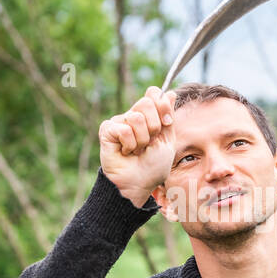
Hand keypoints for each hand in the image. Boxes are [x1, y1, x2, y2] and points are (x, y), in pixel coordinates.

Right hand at [98, 87, 175, 207]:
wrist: (138, 184)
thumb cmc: (152, 167)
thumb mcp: (167, 140)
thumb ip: (168, 117)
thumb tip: (169, 93)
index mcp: (148, 116)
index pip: (153, 93)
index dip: (162, 106)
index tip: (166, 123)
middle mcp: (132, 116)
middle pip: (146, 102)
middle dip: (154, 127)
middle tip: (149, 143)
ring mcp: (119, 122)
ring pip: (136, 117)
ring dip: (141, 140)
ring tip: (136, 151)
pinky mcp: (107, 130)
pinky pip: (124, 129)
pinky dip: (130, 145)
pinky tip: (125, 153)